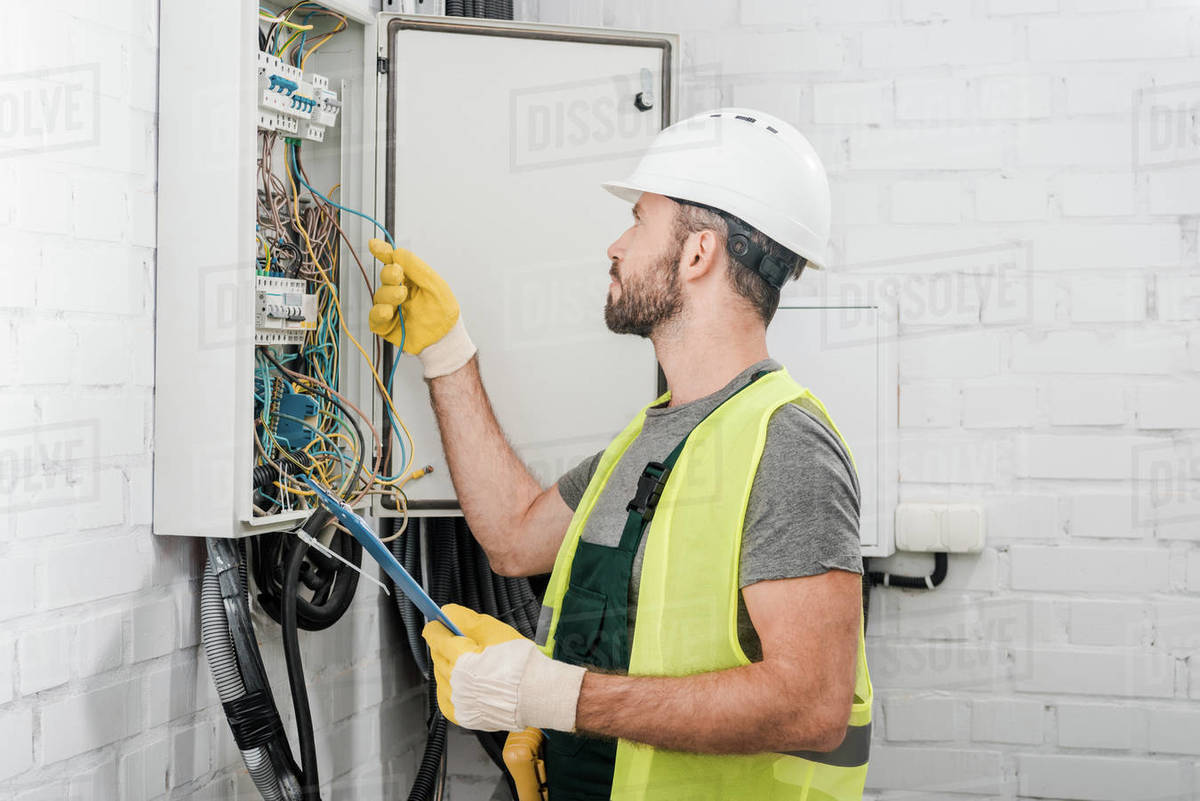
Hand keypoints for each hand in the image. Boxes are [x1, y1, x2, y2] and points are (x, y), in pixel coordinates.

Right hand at [367, 239, 475, 378]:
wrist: (445, 339)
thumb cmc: (444, 313)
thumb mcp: (435, 285)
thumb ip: (416, 268)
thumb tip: (398, 252)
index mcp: (411, 279)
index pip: (393, 262)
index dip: (383, 252)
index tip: (374, 245)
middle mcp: (399, 291)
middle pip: (385, 276)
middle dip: (389, 274)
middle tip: (398, 275)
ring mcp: (391, 308)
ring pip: (379, 295)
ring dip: (389, 294)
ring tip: (401, 297)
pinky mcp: (386, 325)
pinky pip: (375, 316)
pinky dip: (379, 312)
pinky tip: (388, 311)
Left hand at [422, 604, 585, 732]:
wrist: (537, 694)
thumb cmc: (520, 663)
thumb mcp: (494, 631)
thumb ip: (466, 620)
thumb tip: (446, 612)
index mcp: (461, 660)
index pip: (436, 637)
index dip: (436, 627)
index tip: (437, 622)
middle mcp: (455, 683)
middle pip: (437, 655)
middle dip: (444, 645)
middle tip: (459, 640)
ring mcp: (457, 702)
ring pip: (440, 676)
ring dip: (448, 666)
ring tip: (468, 662)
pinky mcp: (462, 716)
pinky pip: (445, 698)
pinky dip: (449, 688)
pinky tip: (462, 682)